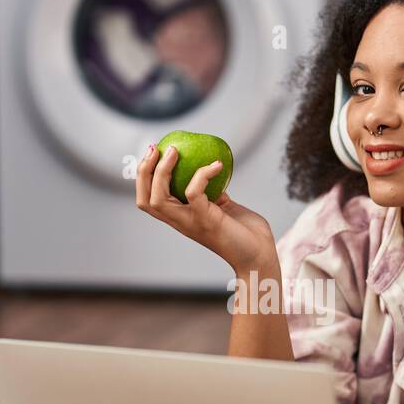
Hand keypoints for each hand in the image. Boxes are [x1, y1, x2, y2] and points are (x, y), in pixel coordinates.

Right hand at [135, 143, 276, 272]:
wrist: (259, 255)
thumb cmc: (245, 232)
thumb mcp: (223, 206)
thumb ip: (212, 191)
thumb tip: (208, 167)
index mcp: (180, 218)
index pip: (148, 200)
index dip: (143, 177)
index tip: (154, 152)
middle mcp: (180, 222)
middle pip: (145, 200)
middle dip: (144, 171)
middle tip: (156, 148)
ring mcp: (191, 222)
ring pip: (159, 199)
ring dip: (162, 171)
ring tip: (175, 151)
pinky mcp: (207, 220)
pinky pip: (194, 192)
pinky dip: (202, 174)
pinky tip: (217, 164)